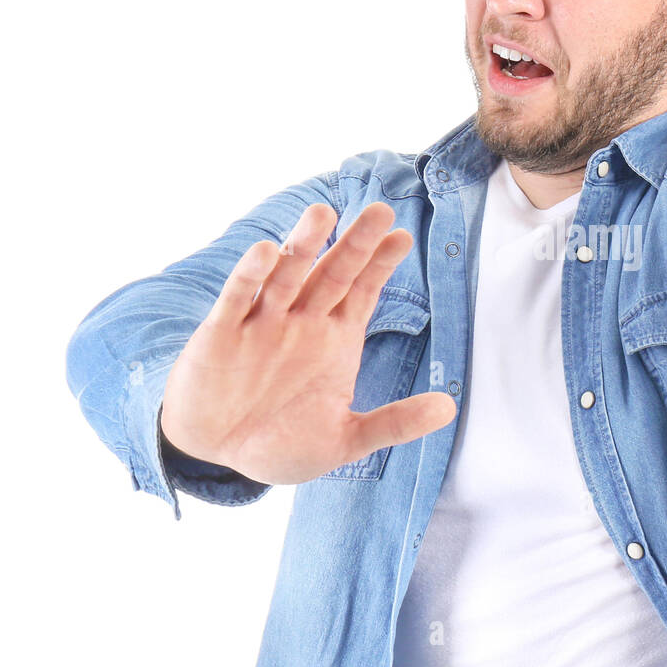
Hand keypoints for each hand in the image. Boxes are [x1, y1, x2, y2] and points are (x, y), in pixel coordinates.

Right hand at [160, 202, 455, 484]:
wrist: (216, 454)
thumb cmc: (280, 442)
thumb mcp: (345, 440)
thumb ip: (394, 423)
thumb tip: (449, 408)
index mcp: (333, 340)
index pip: (362, 292)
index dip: (381, 265)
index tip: (403, 237)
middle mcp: (301, 322)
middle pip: (333, 274)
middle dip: (355, 244)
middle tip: (381, 211)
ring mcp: (261, 324)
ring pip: (286, 276)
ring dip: (303, 245)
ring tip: (322, 212)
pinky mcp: (220, 335)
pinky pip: (236, 300)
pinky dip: (249, 277)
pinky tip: (264, 252)